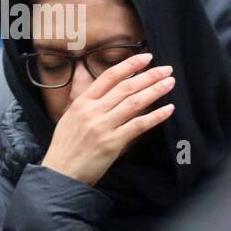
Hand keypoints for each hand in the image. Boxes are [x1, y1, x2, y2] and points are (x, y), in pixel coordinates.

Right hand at [41, 52, 174, 185]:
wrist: (60, 173)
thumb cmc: (65, 146)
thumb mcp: (69, 118)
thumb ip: (87, 103)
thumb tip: (106, 88)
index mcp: (81, 104)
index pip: (108, 78)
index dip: (129, 65)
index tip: (146, 57)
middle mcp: (92, 112)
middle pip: (125, 88)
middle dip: (148, 76)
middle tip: (166, 69)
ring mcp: (103, 127)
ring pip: (134, 103)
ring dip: (155, 91)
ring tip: (170, 83)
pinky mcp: (113, 143)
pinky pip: (138, 125)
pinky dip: (155, 116)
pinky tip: (168, 109)